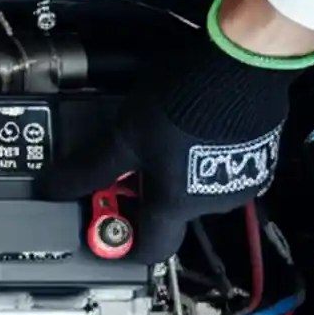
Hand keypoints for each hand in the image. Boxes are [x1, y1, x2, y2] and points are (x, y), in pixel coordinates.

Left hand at [36, 30, 295, 262]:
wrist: (244, 63)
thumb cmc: (187, 102)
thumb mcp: (124, 136)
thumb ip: (91, 168)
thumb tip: (54, 188)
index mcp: (178, 205)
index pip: (152, 250)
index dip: (129, 246)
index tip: (114, 233)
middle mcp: (213, 202)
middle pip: (171, 213)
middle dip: (147, 195)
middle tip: (129, 169)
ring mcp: (242, 177)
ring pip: (196, 187)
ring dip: (175, 172)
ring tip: (159, 139)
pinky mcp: (258, 153)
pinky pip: (221, 164)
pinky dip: (202, 155)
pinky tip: (189, 127)